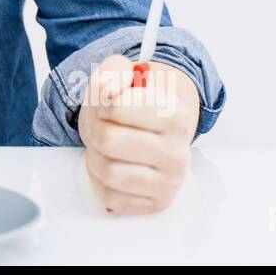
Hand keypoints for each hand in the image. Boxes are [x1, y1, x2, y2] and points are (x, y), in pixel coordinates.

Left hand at [78, 55, 198, 214]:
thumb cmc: (130, 104)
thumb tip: (108, 90)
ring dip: (95, 156)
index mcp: (176, 114)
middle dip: (95, 130)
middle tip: (103, 126)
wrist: (147, 131)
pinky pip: (110, 196)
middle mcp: (179, 152)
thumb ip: (113, 71)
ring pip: (108, 171)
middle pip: (107, 140)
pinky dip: (99, 180)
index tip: (108, 103)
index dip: (101, 102)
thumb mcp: (121, 74)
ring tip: (106, 147)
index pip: (116, 106)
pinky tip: (112, 166)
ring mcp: (171, 182)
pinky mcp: (157, 203)